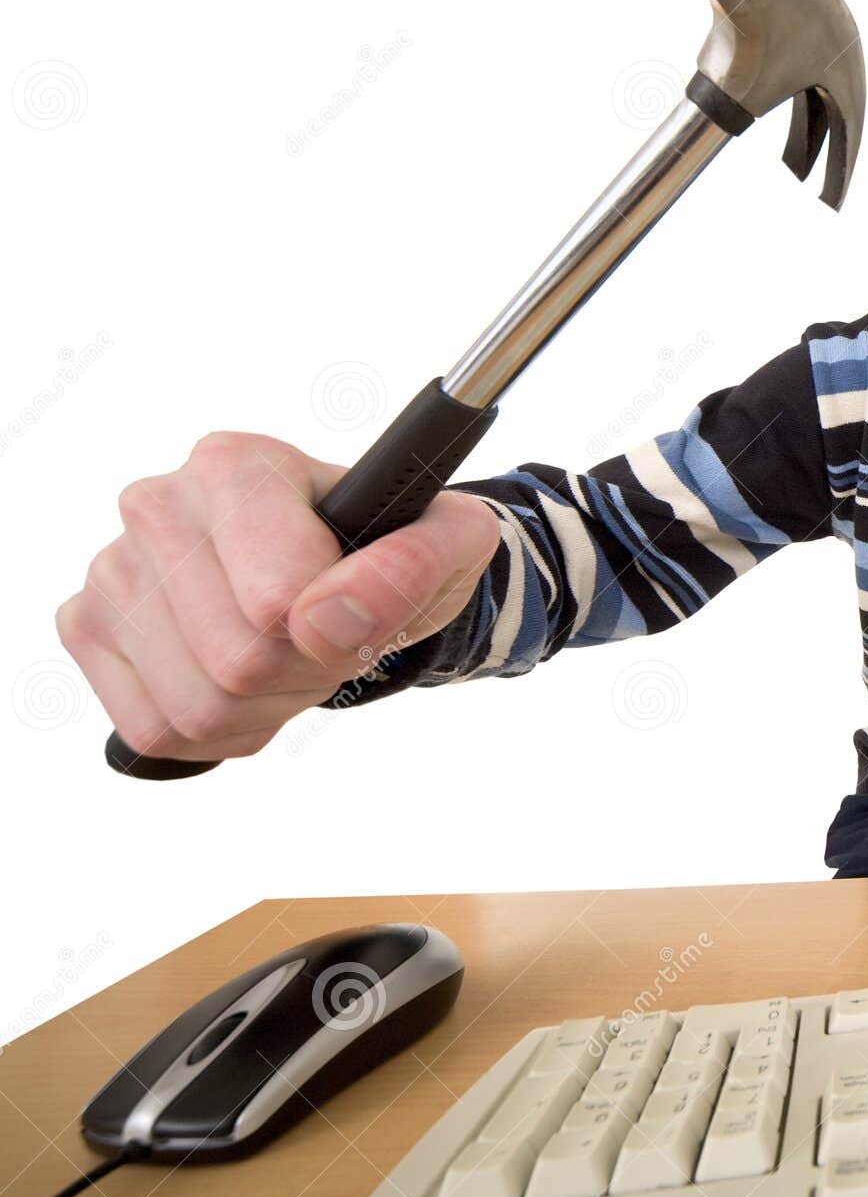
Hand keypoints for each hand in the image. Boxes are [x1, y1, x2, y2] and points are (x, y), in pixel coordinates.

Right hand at [56, 430, 500, 762]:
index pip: (278, 599)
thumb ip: (417, 562)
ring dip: (268, 706)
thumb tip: (332, 616)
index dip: (341, 631)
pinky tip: (249, 682)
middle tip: (331, 636)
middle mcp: (157, 504)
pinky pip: (155, 731)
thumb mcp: (450, 541)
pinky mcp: (86, 627)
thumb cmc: (391, 548)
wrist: (344, 567)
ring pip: (195, 708)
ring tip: (293, 653)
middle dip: (307, 674)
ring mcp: (112, 568)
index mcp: (237, 465)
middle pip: (239, 663)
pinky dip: (222, 730)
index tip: (361, 607)